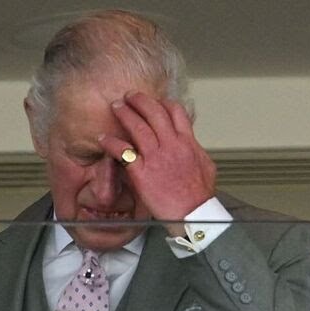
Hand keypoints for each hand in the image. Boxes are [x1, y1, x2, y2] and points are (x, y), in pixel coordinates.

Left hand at [98, 92, 216, 234]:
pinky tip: (103, 138)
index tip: (156, 102)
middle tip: (130, 96)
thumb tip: (192, 145)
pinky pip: (123, 151)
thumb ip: (196, 151)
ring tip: (116, 107)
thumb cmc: (199, 197)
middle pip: (154, 112)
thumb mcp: (206, 166)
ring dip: (124, 113)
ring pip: (137, 126)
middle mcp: (171, 145)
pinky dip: (111, 142)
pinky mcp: (142, 172)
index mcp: (187, 143)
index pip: (175, 112)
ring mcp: (156, 157)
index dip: (163, 103)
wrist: (193, 214)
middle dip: (140, 100)